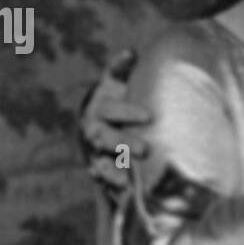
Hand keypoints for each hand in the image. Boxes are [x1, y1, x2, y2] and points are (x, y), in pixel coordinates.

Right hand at [80, 49, 150, 196]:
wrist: (97, 130)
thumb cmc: (114, 104)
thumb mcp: (114, 85)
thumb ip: (120, 70)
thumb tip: (130, 52)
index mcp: (100, 109)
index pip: (111, 110)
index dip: (127, 112)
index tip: (149, 116)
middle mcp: (94, 132)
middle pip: (105, 138)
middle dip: (124, 144)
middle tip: (146, 150)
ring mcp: (95, 154)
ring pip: (100, 162)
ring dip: (113, 171)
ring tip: (127, 180)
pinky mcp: (99, 173)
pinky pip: (102, 182)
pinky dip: (110, 187)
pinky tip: (122, 192)